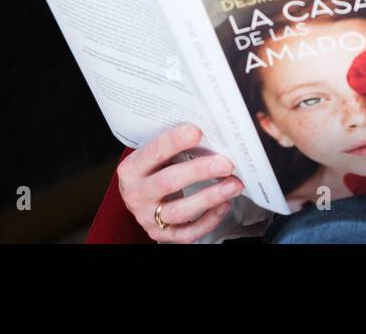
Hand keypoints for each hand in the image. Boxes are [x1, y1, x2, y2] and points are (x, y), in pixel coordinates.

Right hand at [116, 123, 245, 242]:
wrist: (139, 196)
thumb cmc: (153, 169)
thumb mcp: (154, 155)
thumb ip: (174, 146)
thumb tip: (210, 132)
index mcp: (132, 169)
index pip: (153, 153)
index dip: (174, 141)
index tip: (197, 132)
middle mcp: (136, 195)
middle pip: (168, 182)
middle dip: (200, 171)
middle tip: (226, 163)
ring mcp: (147, 217)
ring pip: (180, 211)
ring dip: (210, 197)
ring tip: (234, 185)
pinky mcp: (161, 234)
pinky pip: (187, 232)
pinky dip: (209, 219)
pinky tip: (224, 204)